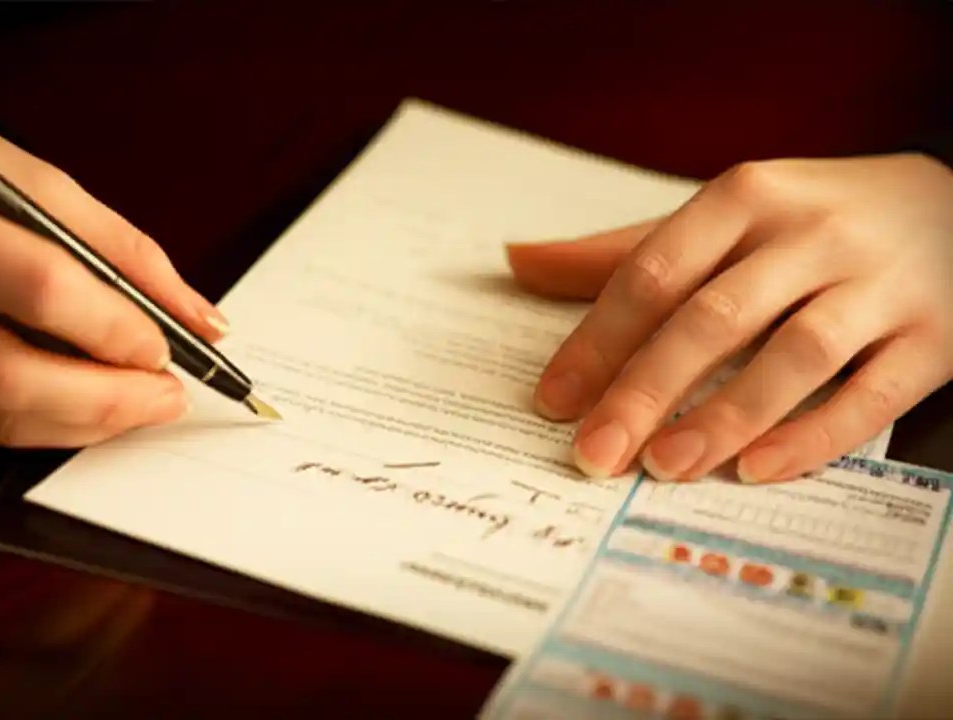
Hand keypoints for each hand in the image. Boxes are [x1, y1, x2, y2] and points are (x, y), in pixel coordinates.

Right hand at [0, 115, 228, 446]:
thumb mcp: (34, 179)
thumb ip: (122, 249)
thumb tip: (202, 322)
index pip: (35, 287)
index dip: (112, 326)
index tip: (166, 345)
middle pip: (9, 378)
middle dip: (106, 400)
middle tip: (166, 396)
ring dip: (83, 421)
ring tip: (136, 403)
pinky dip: (43, 420)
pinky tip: (80, 403)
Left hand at [507, 153, 952, 483]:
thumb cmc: (807, 224)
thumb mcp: (721, 219)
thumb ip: (624, 251)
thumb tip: (517, 262)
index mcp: (746, 197)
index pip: (653, 271)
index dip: (597, 341)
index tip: (551, 402)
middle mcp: (812, 234)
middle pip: (713, 318)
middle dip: (644, 391)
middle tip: (593, 455)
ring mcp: (879, 285)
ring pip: (794, 356)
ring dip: (725, 417)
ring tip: (664, 467)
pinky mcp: (935, 335)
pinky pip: (873, 394)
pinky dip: (814, 435)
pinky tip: (758, 470)